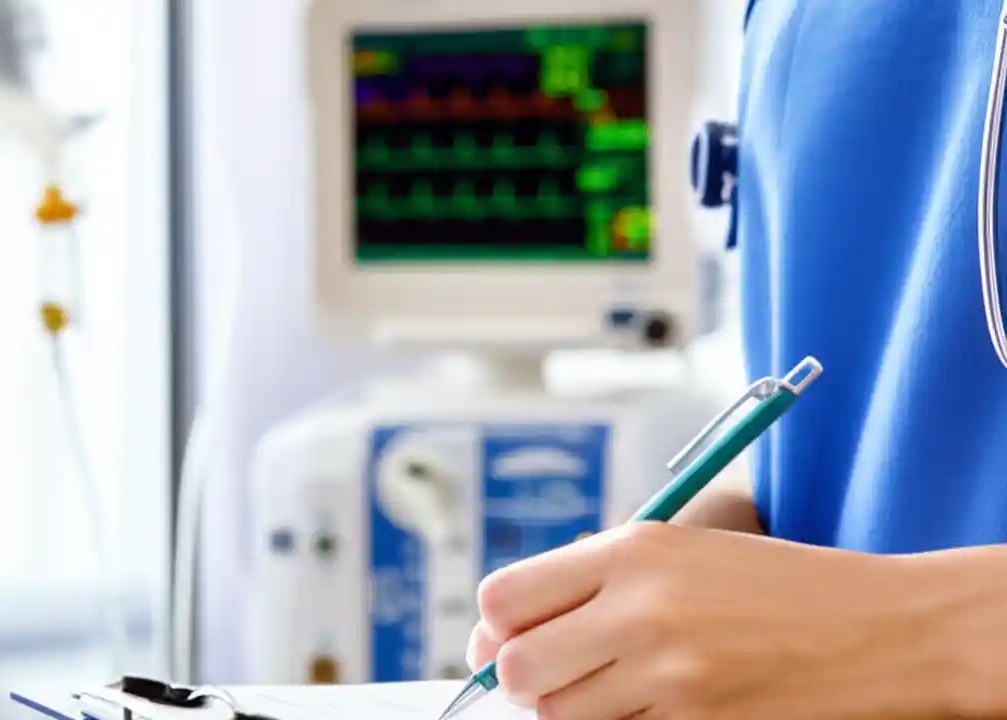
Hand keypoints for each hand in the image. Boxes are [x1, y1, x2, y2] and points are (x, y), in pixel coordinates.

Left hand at [466, 523, 952, 718]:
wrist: (884, 629)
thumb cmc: (775, 586)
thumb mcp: (679, 552)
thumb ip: (586, 581)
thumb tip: (493, 633)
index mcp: (632, 551)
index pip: (503, 598)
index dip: (493, 627)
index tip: (503, 639)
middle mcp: (642, 609)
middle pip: (518, 667)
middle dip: (523, 677)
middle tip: (555, 673)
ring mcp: (671, 676)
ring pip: (559, 716)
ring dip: (572, 709)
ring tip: (617, 687)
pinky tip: (655, 707)